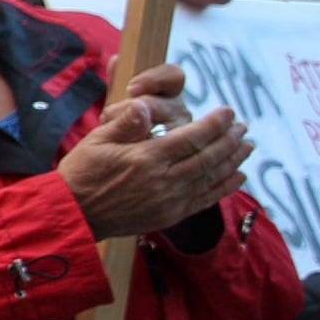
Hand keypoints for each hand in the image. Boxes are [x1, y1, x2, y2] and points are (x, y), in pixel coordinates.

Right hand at [61, 62, 252, 237]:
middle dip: (228, 140)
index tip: (228, 111)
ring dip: (232, 160)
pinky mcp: (169, 216)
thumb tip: (143, 104)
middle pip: (207, 158)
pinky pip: (205, 199)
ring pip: (210, 178)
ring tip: (247, 146)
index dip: (214, 124)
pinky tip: (238, 176)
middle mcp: (163, 181)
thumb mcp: (96, 140)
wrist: (73, 214)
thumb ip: (125, 122)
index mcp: (146, 158)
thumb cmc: (82, 173)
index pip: (191, 138)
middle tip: (243, 126)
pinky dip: (225, 187)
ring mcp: (169, 201)